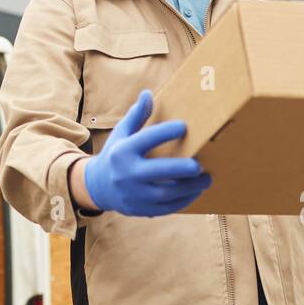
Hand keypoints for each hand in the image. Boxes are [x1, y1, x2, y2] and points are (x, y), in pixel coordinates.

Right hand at [83, 89, 211, 216]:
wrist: (97, 186)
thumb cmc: (115, 155)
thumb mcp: (121, 133)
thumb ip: (136, 115)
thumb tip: (148, 94)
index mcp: (123, 152)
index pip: (146, 139)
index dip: (165, 132)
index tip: (184, 126)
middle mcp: (126, 174)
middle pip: (158, 172)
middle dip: (181, 169)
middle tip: (199, 165)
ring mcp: (133, 194)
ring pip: (165, 194)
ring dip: (189, 188)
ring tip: (206, 179)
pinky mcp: (140, 210)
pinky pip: (166, 208)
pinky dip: (183, 201)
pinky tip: (195, 191)